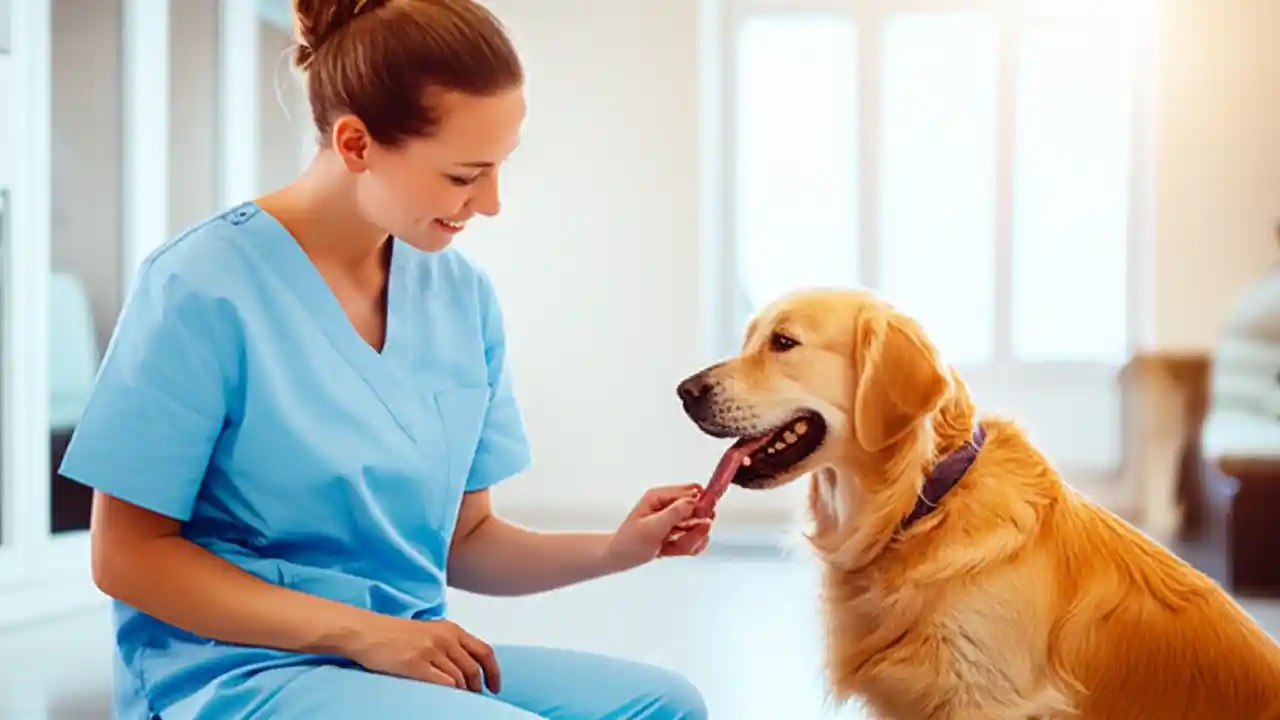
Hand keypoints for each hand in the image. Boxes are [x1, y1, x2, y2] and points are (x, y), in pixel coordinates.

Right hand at [346, 614, 499, 693]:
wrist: (367, 632)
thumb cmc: (396, 634)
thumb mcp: (430, 631)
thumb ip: (451, 644)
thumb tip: (469, 668)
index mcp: (451, 629)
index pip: (484, 652)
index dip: (494, 672)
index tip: (495, 687)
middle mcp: (445, 638)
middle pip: (474, 669)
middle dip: (477, 688)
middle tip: (474, 698)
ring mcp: (431, 651)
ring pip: (459, 679)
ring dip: (462, 694)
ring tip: (457, 700)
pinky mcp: (416, 664)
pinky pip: (443, 684)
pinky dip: (449, 694)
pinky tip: (444, 698)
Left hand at [604, 484, 714, 570]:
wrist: (619, 559)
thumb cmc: (629, 543)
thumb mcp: (652, 527)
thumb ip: (674, 513)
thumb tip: (694, 500)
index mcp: (660, 497)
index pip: (692, 491)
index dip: (701, 505)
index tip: (702, 520)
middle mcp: (668, 505)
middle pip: (699, 509)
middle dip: (696, 527)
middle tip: (684, 537)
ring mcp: (673, 519)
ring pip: (697, 527)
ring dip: (691, 540)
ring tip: (673, 545)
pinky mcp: (675, 533)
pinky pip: (693, 538)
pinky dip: (688, 547)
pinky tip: (675, 550)